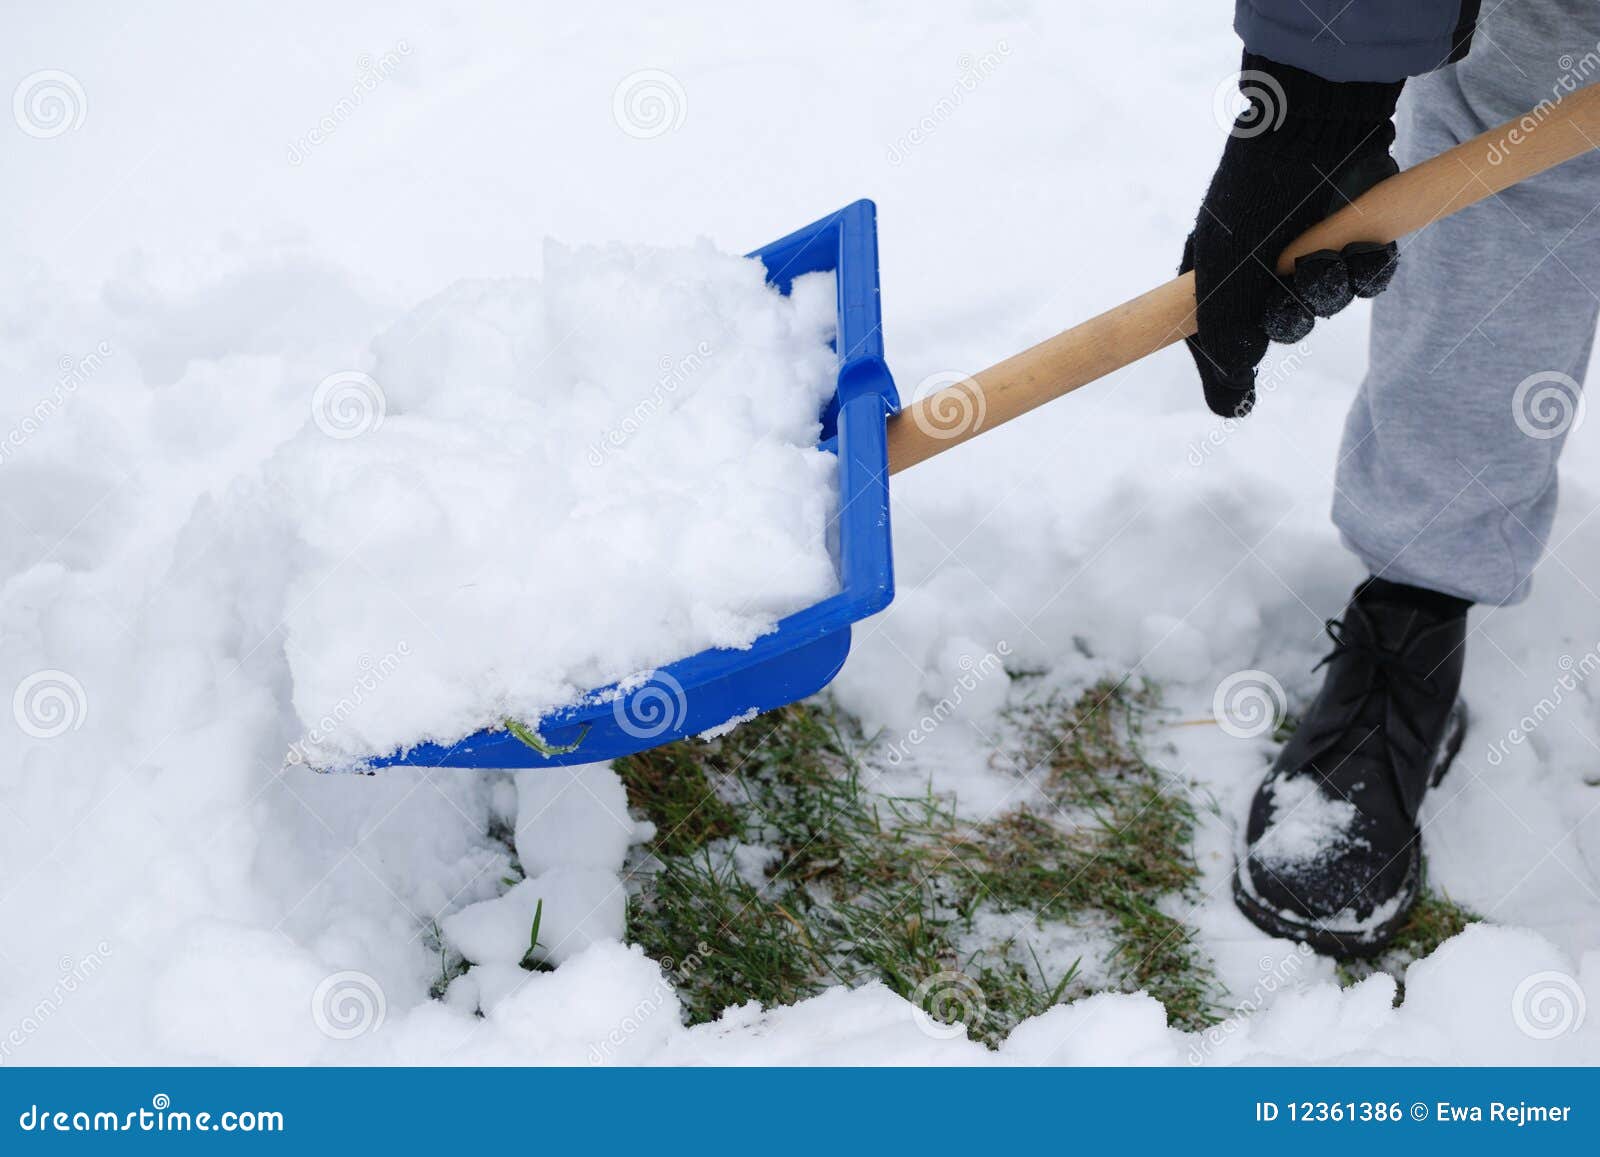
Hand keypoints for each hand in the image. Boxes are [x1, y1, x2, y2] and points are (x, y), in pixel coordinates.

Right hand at [1182, 55, 1403, 417]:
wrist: (1313, 132)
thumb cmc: (1252, 204)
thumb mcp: (1221, 284)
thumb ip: (1222, 351)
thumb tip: (1233, 411)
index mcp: (1219, 275)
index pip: (1222, 341)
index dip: (1235, 364)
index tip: (1245, 376)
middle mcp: (1262, 266)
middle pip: (1283, 329)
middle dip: (1293, 318)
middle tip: (1290, 294)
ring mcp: (1311, 250)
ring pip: (1330, 305)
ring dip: (1334, 292)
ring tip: (1330, 259)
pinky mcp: (1356, 234)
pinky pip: (1369, 278)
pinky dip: (1370, 271)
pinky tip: (1364, 250)